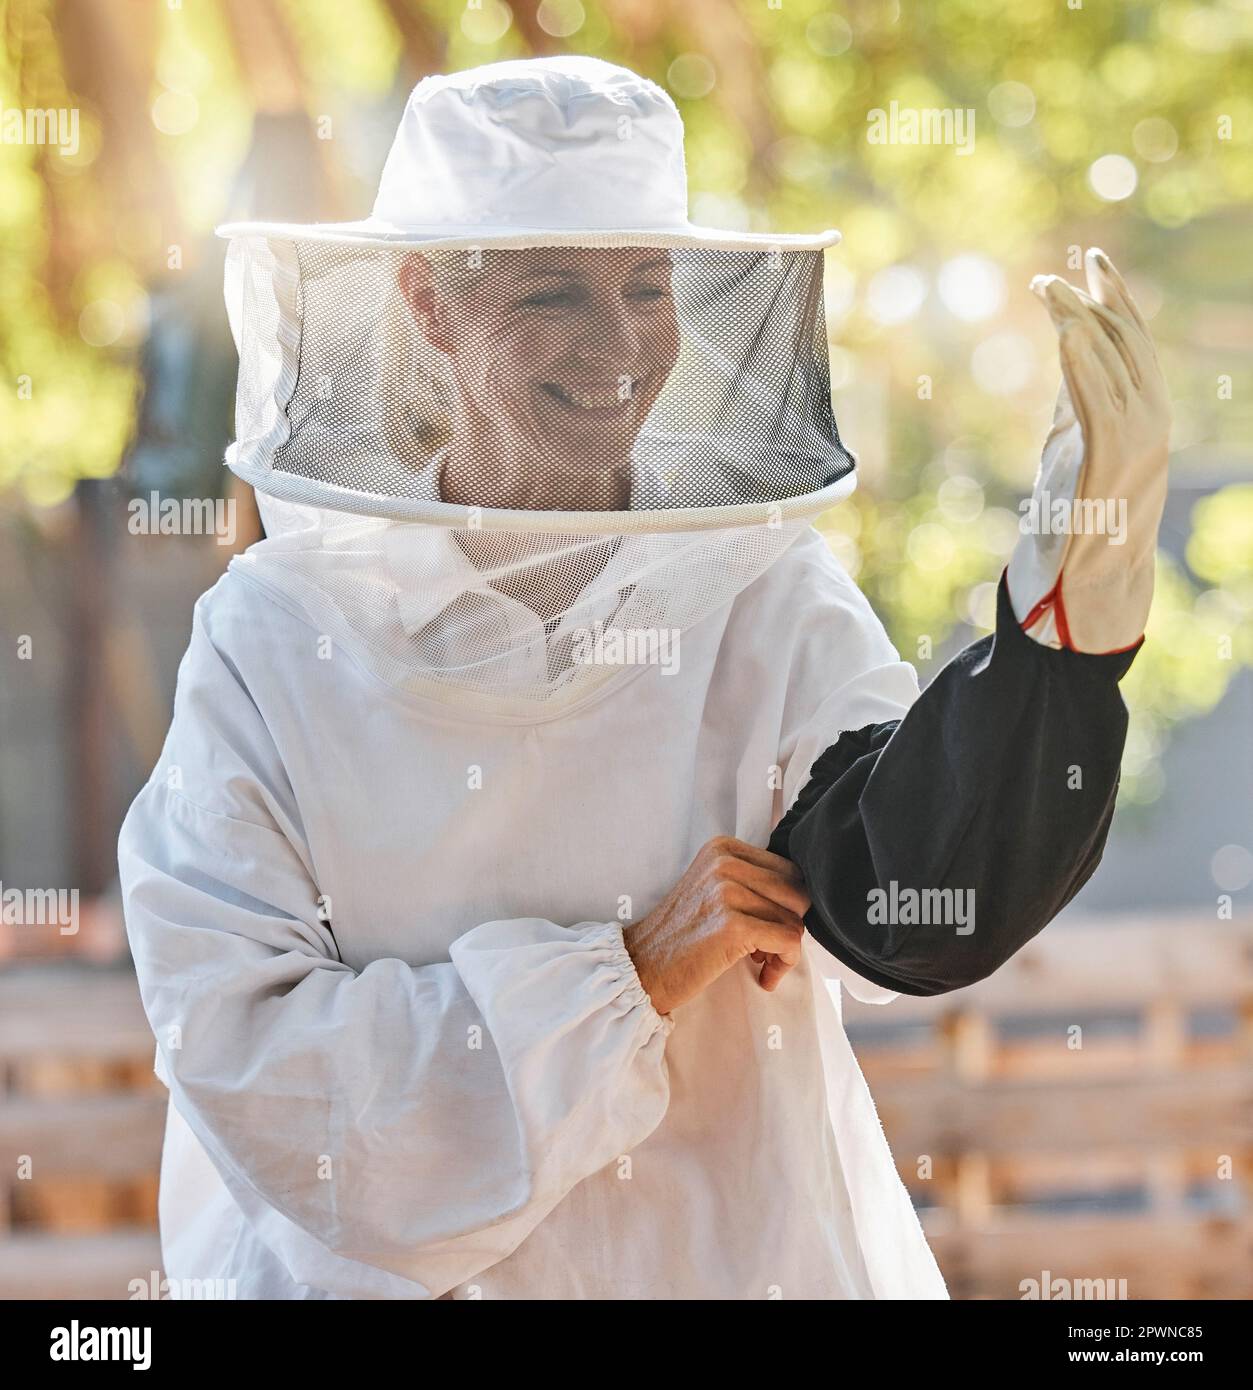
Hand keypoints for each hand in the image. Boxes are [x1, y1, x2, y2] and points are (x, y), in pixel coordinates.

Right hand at [624, 837, 809, 1015]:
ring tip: (760, 964)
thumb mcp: (713, 889)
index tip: (767, 928)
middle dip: (791, 926)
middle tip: (766, 950)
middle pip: (798, 893)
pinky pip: (789, 941)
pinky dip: (784, 964)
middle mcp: (725, 862)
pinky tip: (764, 977)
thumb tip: (804, 899)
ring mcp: (727, 891)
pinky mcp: (732, 925)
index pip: (790, 870)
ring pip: (796, 920)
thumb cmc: (682, 936)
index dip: (787, 905)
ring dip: (786, 951)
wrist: (642, 967)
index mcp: (723, 848)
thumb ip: (751, 882)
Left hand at [1007, 248, 1170, 652]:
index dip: (1114, 298)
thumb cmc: (1081, 517)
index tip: (1091, 263)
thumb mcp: (1076, 444)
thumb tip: (1067, 354)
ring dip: (1078, 320)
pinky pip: (1098, 398)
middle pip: (1126, 341)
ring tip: (1050, 288)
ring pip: (1112, 363)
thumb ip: (1077, 400)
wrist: (1094, 578)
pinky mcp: (1113, 459)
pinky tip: (1066, 334)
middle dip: (1098, 298)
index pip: (1133, 340)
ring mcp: (1139, 436)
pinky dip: (1083, 363)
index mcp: (1145, 411)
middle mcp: (1151, 416)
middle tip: (1069, 264)